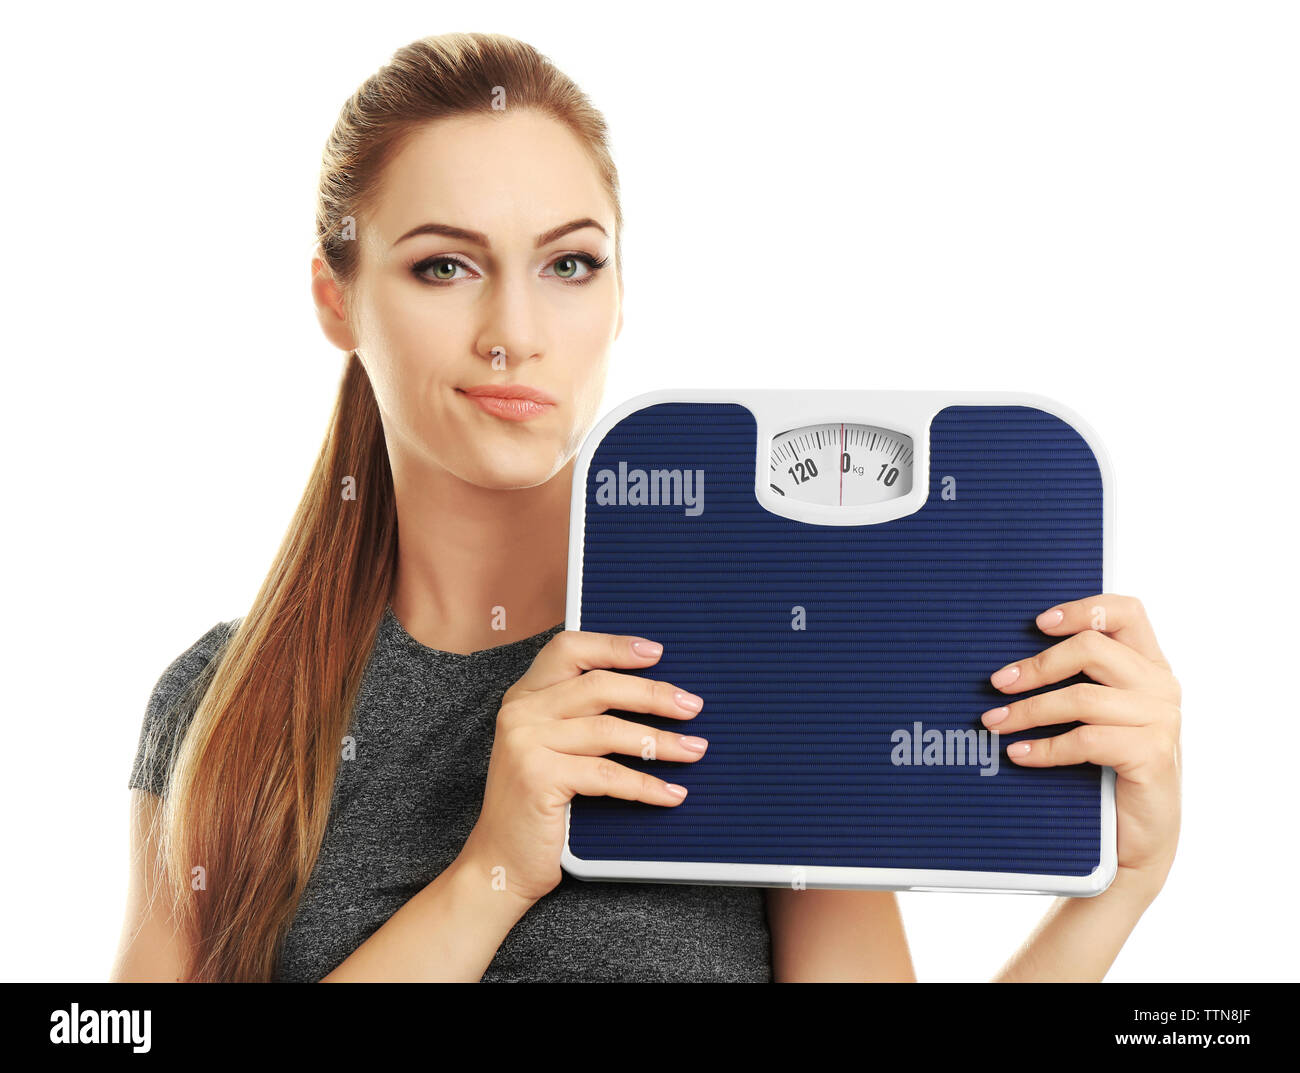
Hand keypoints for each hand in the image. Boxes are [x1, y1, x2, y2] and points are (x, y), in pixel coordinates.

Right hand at [458, 630, 707, 904]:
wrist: (500, 864)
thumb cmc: (538, 807)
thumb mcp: (552, 749)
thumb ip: (581, 718)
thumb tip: (655, 696)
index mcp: (525, 696)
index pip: (569, 649)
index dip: (614, 646)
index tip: (657, 653)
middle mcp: (521, 712)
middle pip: (599, 685)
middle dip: (653, 694)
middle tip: (692, 706)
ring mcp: (526, 743)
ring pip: (609, 730)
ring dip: (660, 741)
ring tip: (695, 749)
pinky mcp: (538, 777)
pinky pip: (607, 775)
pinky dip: (646, 785)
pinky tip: (672, 794)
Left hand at [980, 594, 1181, 899]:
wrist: (1139, 838)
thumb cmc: (1108, 769)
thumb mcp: (1098, 715)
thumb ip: (1079, 680)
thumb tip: (1011, 661)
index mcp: (1150, 665)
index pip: (1126, 612)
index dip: (1081, 609)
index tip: (1037, 623)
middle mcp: (1160, 686)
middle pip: (1092, 649)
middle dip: (1036, 665)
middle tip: (996, 683)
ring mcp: (1160, 720)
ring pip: (1081, 698)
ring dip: (1028, 710)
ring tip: (994, 723)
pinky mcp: (1151, 755)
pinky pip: (1084, 741)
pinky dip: (1044, 747)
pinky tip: (1018, 754)